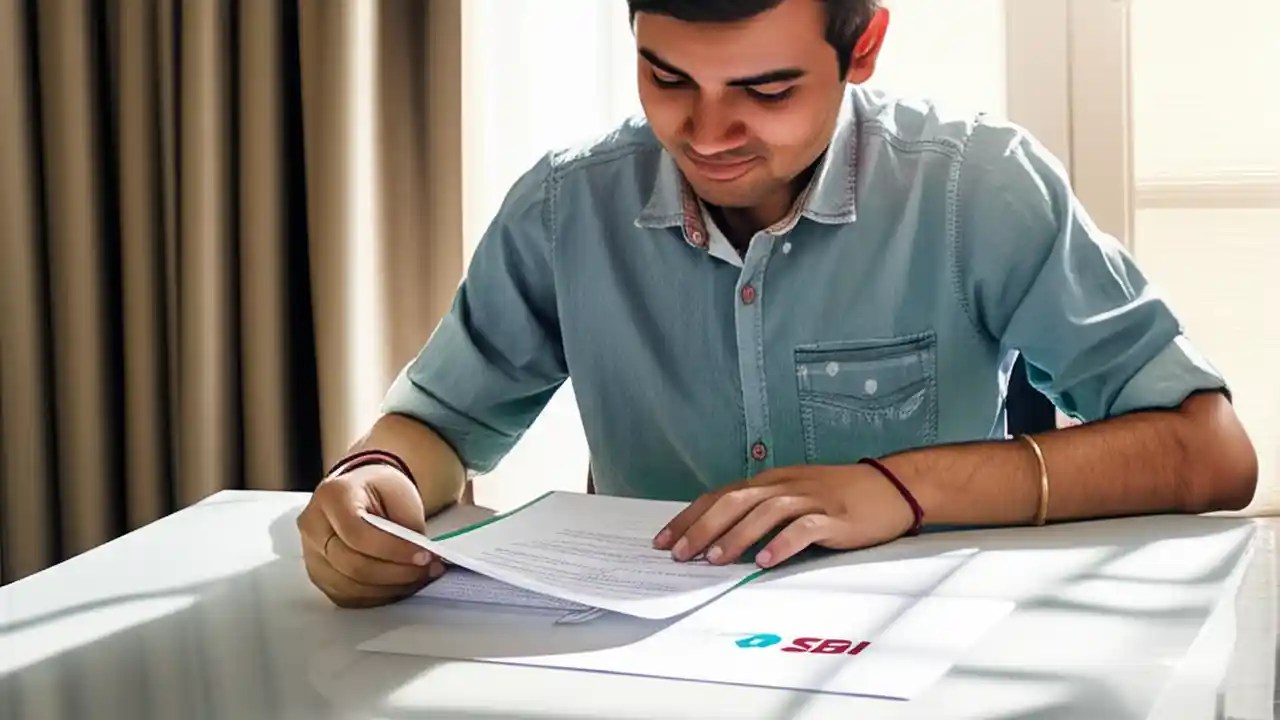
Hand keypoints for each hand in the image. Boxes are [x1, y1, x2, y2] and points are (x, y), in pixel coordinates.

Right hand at [296, 463, 445, 607]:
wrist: (360, 493)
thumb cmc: (381, 491)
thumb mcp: (399, 493)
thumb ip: (407, 526)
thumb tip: (420, 559)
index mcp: (332, 496)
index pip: (358, 534)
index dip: (393, 550)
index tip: (425, 555)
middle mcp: (312, 526)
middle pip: (352, 565)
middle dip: (396, 572)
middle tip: (429, 569)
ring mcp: (311, 555)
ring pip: (350, 586)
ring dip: (391, 587)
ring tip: (419, 577)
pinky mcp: (318, 576)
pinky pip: (348, 596)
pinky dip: (378, 596)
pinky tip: (400, 585)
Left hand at [653, 464, 917, 568]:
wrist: (891, 487)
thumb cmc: (838, 497)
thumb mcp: (794, 496)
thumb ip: (761, 511)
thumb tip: (720, 537)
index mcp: (771, 481)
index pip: (721, 495)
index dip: (691, 516)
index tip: (664, 540)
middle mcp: (785, 485)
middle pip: (735, 501)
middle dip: (703, 527)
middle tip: (680, 553)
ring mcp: (810, 499)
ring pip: (765, 512)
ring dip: (736, 536)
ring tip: (715, 560)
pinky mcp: (834, 517)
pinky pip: (804, 528)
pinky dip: (781, 543)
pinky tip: (765, 561)